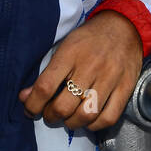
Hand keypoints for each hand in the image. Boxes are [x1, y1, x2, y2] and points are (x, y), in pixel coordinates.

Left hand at [19, 10, 142, 131]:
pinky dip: (95, 125)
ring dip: (72, 123)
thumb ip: (46, 74)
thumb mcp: (64, 47)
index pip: (45, 86)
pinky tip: (88, 119)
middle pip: (64, 105)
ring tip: (68, 118)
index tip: (30, 109)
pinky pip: (109, 117)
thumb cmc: (89, 38)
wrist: (124, 26)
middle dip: (51, 116)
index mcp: (71, 53)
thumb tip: (25, 97)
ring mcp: (110, 78)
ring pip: (86, 115)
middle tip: (50, 114)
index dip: (33, 104)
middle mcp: (90, 66)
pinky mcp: (125, 87)